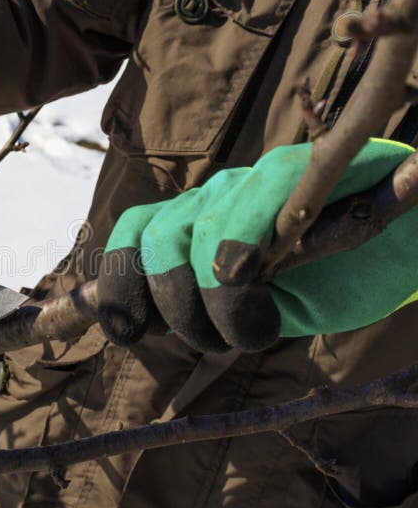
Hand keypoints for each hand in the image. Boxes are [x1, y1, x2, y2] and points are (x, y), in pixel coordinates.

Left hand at [97, 139, 417, 352]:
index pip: (133, 235)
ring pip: (200, 230)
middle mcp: (218, 195)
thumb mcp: (254, 310)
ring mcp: (256, 180)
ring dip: (215, 296)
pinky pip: (254, 204)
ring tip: (250, 326)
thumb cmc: (331, 281)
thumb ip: (199, 308)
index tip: (127, 329)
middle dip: (174, 302)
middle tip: (215, 338)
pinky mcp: (300, 169)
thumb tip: (136, 321)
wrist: (409, 251)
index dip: (119, 282)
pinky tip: (262, 281)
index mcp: (198, 223)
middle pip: (156, 236)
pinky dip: (245, 251)